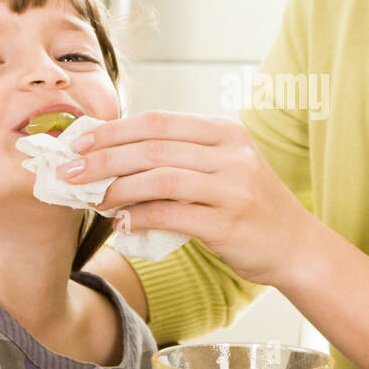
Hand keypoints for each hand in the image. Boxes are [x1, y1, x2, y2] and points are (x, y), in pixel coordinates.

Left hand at [65, 111, 321, 286]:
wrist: (298, 246)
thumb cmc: (252, 206)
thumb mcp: (225, 167)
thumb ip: (182, 157)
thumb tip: (116, 156)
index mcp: (225, 132)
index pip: (158, 122)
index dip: (114, 130)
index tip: (80, 142)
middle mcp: (231, 154)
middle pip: (152, 148)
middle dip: (104, 159)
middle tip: (70, 172)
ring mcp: (232, 188)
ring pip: (158, 178)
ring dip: (117, 189)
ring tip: (93, 200)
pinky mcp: (227, 223)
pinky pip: (172, 215)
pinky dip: (140, 217)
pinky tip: (121, 223)